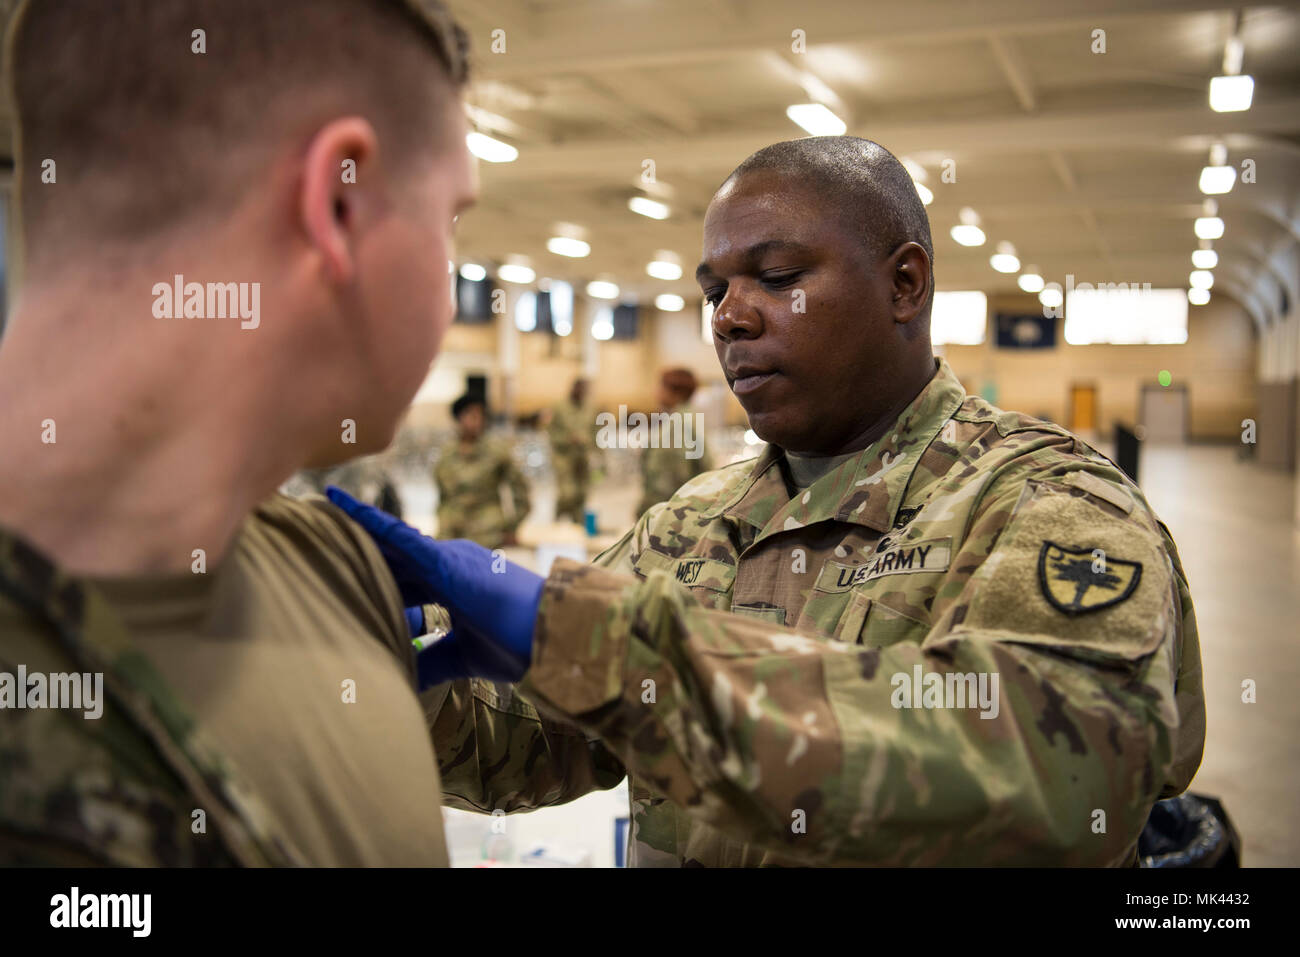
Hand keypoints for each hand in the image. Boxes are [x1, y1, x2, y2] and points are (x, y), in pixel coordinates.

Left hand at [326, 487, 544, 685]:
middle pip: (392, 553)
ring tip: (319, 503)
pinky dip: (369, 521)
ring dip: (355, 524)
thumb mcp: (462, 655)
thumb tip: (399, 674)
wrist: (549, 637)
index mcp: (452, 584)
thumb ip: (430, 658)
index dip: (373, 571)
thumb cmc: (518, 644)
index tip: (341, 566)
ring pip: (390, 538)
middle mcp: (447, 563)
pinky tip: (340, 506)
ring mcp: (447, 558)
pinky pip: (399, 537)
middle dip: (358, 543)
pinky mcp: (446, 561)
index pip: (404, 575)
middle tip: (315, 529)